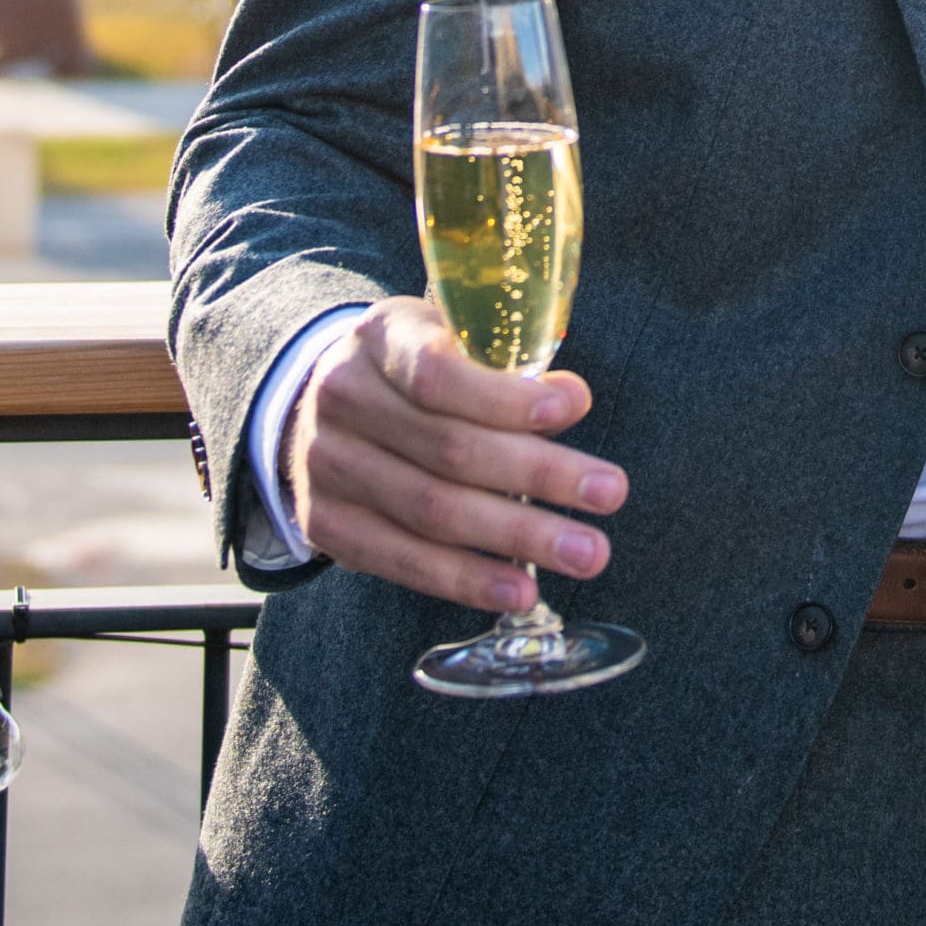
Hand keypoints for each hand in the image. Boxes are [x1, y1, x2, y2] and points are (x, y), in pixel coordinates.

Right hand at [276, 298, 622, 615]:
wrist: (316, 407)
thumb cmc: (409, 372)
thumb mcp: (450, 341)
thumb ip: (505, 370)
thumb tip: (572, 402)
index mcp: (379, 337)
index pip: (436, 372)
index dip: (506, 398)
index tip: (574, 408)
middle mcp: (342, 399)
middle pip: (449, 449)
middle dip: (539, 475)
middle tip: (609, 492)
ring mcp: (326, 466)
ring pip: (432, 511)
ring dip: (518, 537)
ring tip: (585, 552)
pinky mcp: (327, 526)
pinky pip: (404, 561)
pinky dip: (468, 580)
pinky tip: (521, 589)